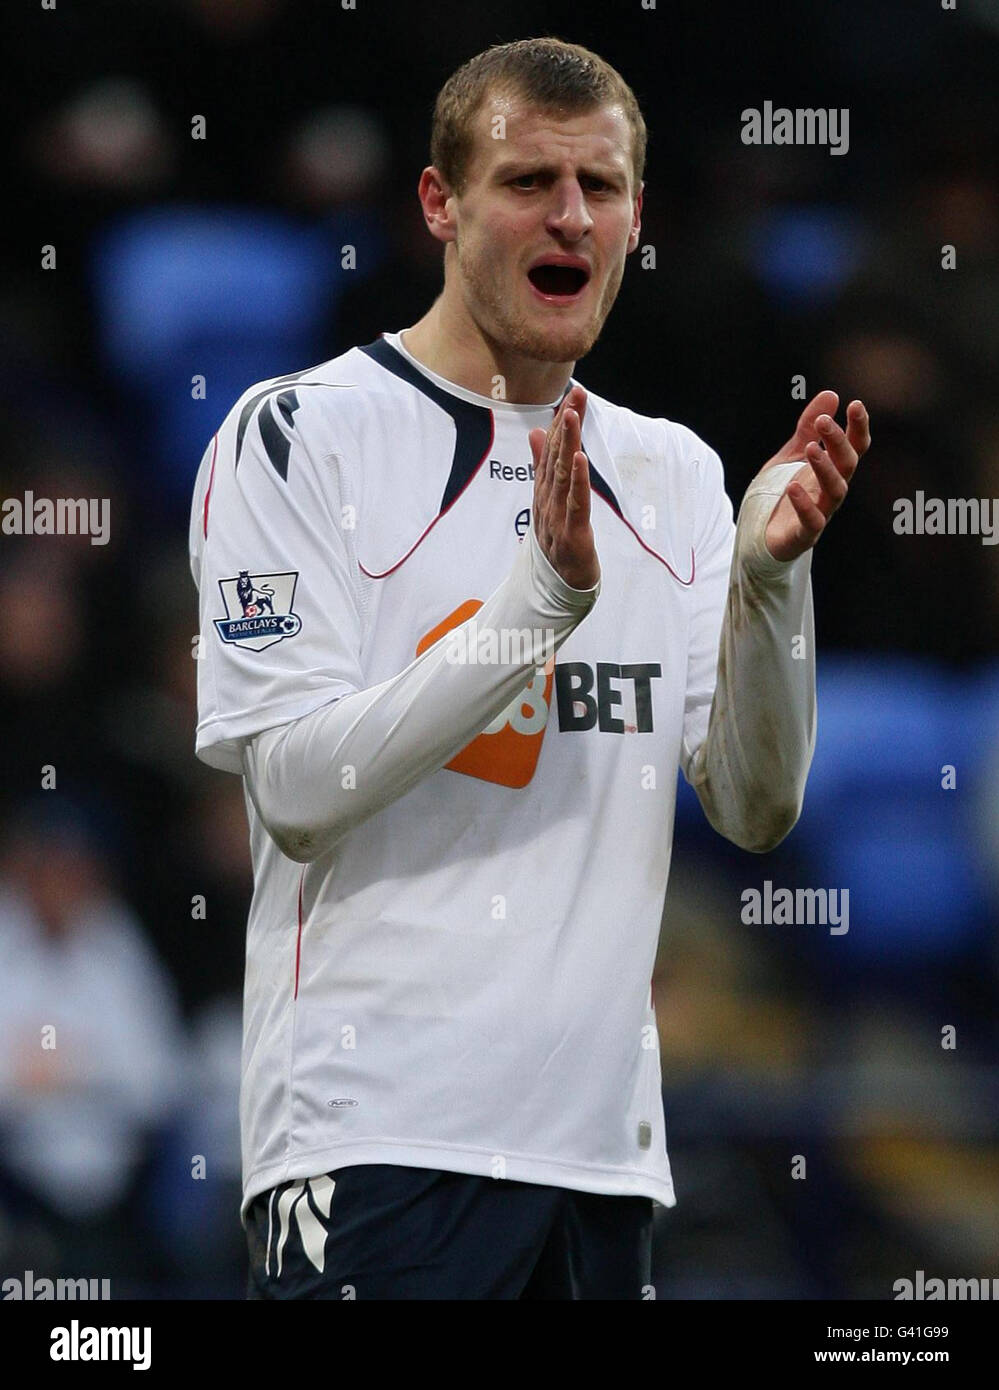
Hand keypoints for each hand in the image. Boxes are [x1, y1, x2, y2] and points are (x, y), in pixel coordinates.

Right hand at [529, 385, 600, 589]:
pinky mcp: (572, 534)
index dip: (560, 422)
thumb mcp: (548, 500)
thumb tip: (536, 432)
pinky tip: (581, 459)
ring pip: (563, 475)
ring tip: (572, 417)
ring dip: (567, 444)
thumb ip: (542, 465)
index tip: (572, 395)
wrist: (562, 586)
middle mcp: (547, 500)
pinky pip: (575, 504)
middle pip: (556, 457)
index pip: (551, 451)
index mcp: (544, 491)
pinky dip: (578, 481)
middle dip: (565, 425)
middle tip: (575, 395)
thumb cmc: (557, 540)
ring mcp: (557, 516)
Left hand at [762, 390, 870, 561]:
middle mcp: (832, 490)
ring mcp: (822, 512)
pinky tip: (793, 487)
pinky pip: (811, 521)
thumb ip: (809, 427)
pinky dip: (804, 505)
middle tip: (823, 422)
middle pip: (847, 464)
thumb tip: (831, 394)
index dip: (858, 427)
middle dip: (838, 441)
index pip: (855, 446)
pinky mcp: (805, 534)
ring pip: (835, 490)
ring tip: (812, 448)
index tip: (855, 404)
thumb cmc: (783, 491)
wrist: (763, 533)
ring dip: (825, 468)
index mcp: (833, 470)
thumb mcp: (793, 453)